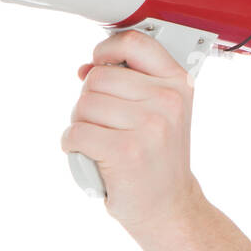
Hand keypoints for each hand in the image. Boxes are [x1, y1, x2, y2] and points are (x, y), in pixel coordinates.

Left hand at [61, 28, 205, 229]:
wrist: (170, 206)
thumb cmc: (159, 159)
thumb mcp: (161, 111)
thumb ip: (131, 82)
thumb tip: (86, 68)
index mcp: (178, 84)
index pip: (135, 43)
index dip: (107, 50)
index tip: (100, 62)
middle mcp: (168, 101)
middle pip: (97, 78)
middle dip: (90, 100)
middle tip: (105, 124)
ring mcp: (149, 126)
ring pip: (83, 104)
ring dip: (80, 123)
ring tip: (100, 141)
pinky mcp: (126, 151)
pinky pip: (75, 132)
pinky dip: (71, 144)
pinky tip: (88, 153)